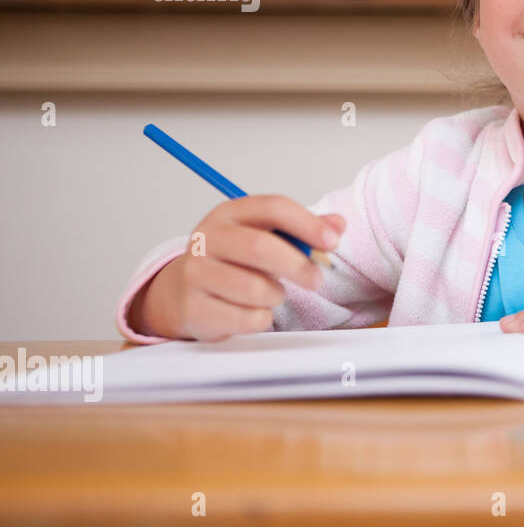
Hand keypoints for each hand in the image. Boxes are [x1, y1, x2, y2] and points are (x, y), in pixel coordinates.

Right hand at [132, 195, 345, 341]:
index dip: (307, 223)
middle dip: (297, 265)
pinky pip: (246, 319)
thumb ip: (303, 229)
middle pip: (260, 247)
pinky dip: (261, 318)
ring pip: (254, 288)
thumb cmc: (234, 261)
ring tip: (273, 294)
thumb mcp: (265, 236)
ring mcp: (195, 274)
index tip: (332, 241)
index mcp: (229, 213)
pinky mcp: (194, 308)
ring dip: (277, 295)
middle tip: (316, 280)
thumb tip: (338, 224)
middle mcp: (207, 239)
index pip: (273, 207)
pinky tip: (253, 311)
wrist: (182, 294)